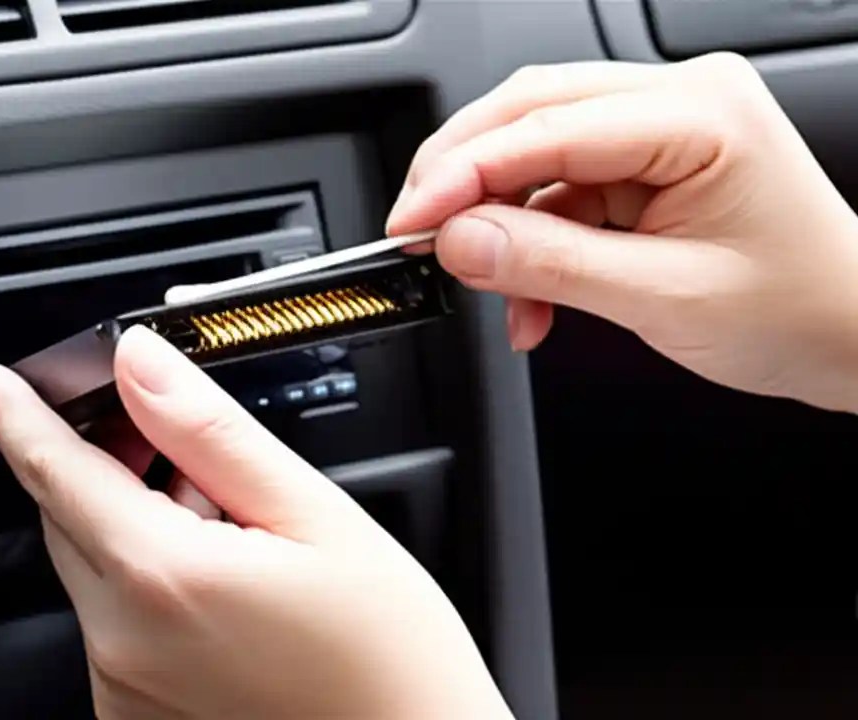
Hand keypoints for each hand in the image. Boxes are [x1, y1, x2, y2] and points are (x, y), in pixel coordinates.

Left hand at [0, 327, 512, 719]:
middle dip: (103, 460)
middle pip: (70, 515)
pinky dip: (146, 585)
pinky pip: (114, 626)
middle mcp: (124, 642)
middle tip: (167, 433)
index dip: (13, 412)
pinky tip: (217, 581)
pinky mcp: (136, 719)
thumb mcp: (313, 516)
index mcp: (163, 577)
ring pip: (94, 569)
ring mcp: (125, 691)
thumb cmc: (387, 660)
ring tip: (227, 521)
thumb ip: (209, 430)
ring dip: (133, 524)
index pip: (52, 469)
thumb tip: (142, 362)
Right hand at [387, 52, 857, 414]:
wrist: (852, 335)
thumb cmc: (797, 310)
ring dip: (495, 218)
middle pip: (528, 114)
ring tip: (482, 282)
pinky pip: (558, 188)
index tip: (409, 221)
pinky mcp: (643, 162)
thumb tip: (459, 240)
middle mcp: (679, 100)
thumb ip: (550, 264)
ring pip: (534, 150)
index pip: (546, 127)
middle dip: (462, 178)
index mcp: (699, 113)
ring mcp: (660, 127)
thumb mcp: (664, 297)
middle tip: (414, 234)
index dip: (462, 173)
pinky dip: (529, 240)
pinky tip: (527, 295)